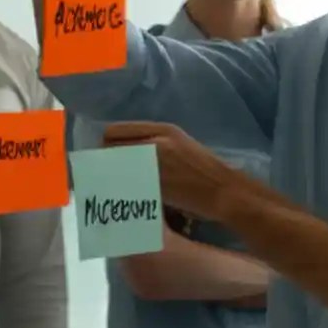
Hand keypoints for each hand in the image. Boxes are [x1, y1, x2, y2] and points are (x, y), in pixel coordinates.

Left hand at [102, 121, 237, 221]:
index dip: (105, 144)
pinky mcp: (156, 184)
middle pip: (111, 146)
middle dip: (102, 160)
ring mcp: (155, 162)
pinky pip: (127, 185)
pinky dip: (120, 190)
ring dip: (108, 175)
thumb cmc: (205, 171)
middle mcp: (156, 141)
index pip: (116, 130)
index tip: (102, 156)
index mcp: (163, 128)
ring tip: (107, 186)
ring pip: (116, 166)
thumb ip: (154, 144)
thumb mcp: (180, 146)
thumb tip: (125, 151)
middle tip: (100, 173)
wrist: (226, 192)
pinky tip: (120, 198)